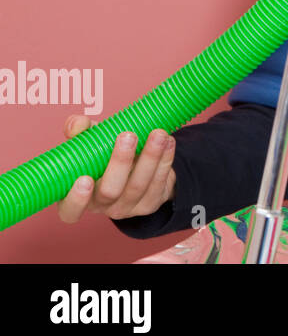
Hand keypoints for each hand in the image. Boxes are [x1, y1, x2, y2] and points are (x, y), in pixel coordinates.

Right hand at [56, 116, 175, 222]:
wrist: (137, 163)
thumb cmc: (104, 154)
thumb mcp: (90, 142)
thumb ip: (80, 132)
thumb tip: (76, 124)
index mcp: (79, 195)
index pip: (70, 211)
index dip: (76, 200)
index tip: (84, 178)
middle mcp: (102, 205)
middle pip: (109, 192)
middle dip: (119, 163)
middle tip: (127, 136)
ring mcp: (127, 207)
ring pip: (138, 186)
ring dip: (149, 157)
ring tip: (157, 133)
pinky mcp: (150, 203)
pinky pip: (158, 183)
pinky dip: (165, 160)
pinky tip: (168, 142)